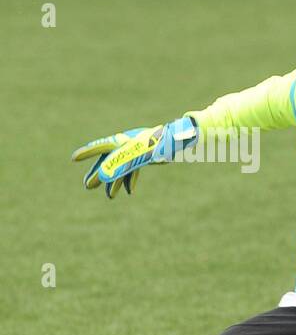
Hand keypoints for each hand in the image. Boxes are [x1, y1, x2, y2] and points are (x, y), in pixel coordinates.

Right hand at [73, 115, 198, 197]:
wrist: (182, 138)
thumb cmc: (163, 143)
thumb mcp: (143, 155)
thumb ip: (122, 165)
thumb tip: (104, 177)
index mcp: (125, 141)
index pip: (103, 147)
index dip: (88, 153)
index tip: (74, 158)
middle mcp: (128, 145)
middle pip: (109, 161)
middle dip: (99, 174)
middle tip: (87, 186)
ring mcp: (137, 151)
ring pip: (121, 168)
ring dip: (115, 182)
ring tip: (110, 196)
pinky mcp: (146, 157)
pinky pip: (135, 170)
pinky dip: (131, 180)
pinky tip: (129, 192)